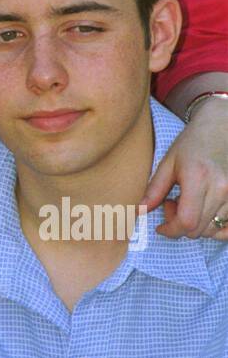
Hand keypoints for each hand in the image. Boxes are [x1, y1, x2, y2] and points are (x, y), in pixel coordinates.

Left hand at [142, 98, 227, 238]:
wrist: (221, 128)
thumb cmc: (192, 143)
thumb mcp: (168, 162)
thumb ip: (154, 190)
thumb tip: (138, 212)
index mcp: (198, 177)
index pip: (187, 221)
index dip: (171, 230)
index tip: (160, 226)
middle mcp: (220, 188)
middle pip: (198, 229)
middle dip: (179, 225)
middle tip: (171, 204)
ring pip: (212, 230)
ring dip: (196, 225)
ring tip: (188, 204)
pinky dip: (215, 228)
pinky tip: (204, 215)